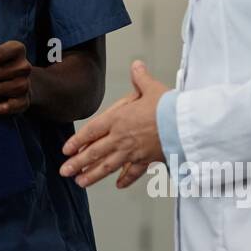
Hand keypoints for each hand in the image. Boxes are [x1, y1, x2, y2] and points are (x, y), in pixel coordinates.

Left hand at [60, 60, 167, 187]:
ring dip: (93, 175)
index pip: (91, 131)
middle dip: (77, 163)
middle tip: (64, 171)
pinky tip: (119, 185)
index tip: (66, 150)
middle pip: (94, 152)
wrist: (185, 125)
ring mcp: (132, 151)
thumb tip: (137, 65)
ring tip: (80, 182)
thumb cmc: (168, 107)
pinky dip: (126, 179)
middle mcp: (121, 137)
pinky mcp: (147, 160)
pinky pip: (133, 172)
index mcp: (118, 119)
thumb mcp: (152, 88)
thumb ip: (141, 78)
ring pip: (108, 166)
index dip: (77, 141)